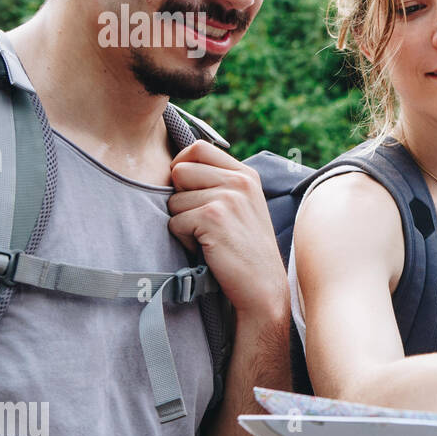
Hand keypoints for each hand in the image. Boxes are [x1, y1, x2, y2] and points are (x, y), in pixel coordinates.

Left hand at [167, 140, 287, 319]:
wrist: (263, 287)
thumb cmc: (245, 250)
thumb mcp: (242, 206)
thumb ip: (218, 183)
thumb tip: (176, 168)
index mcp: (246, 174)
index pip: (198, 148)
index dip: (183, 166)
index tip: (189, 190)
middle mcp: (239, 180)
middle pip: (179, 170)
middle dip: (180, 197)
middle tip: (201, 220)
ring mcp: (227, 197)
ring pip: (173, 199)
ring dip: (183, 222)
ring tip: (208, 238)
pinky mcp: (213, 217)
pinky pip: (174, 222)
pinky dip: (184, 240)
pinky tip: (207, 249)